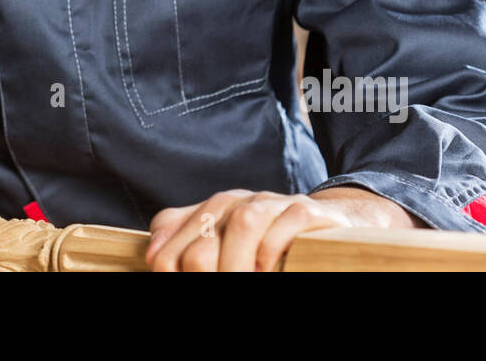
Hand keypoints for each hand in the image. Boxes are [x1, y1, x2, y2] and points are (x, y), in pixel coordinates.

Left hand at [144, 187, 422, 270]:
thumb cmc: (269, 242)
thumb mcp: (225, 244)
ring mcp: (273, 204)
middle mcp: (237, 201)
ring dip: (237, 261)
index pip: (171, 224)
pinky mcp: (307, 212)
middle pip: (206, 223)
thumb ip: (189, 250)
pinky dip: (273, 248)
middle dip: (202, 263)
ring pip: (244, 221)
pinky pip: (288, 222)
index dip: (167, 259)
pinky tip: (268, 269)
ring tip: (240, 281)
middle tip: (212, 284)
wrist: (330, 223)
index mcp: (210, 210)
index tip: (174, 279)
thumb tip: (156, 260)